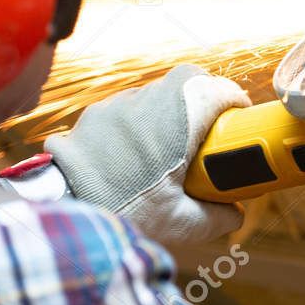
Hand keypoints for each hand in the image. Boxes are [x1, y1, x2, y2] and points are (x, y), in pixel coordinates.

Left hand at [46, 65, 250, 247]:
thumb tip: (235, 215)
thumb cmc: (123, 213)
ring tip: (170, 147)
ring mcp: (117, 105)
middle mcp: (148, 103)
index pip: (217, 89)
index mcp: (177, 121)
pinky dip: (139, 122)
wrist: (62, 209)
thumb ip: (214, 218)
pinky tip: (135, 153)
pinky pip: (126, 107)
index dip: (235, 99)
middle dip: (204, 95)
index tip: (242, 117)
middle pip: (187, 80)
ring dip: (170, 110)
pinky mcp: (94, 114)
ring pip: (155, 92)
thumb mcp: (179, 223)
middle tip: (210, 127)